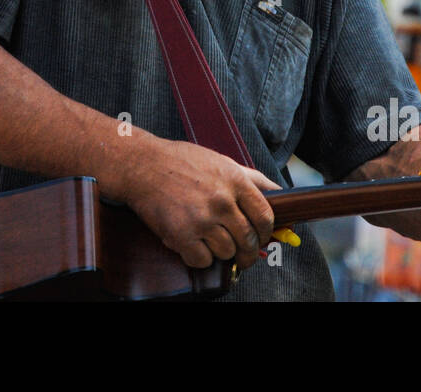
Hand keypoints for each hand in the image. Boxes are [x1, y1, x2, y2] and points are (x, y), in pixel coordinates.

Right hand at [117, 135, 278, 270]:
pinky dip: (199, 257)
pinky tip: (193, 244)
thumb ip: (251, 178)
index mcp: (235, 181)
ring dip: (222, 252)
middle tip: (243, 254)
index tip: (262, 237)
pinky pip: (202, 260)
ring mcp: (202, 219)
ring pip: (227, 252)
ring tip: (211, 242)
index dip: (267, 232)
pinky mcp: (182, 235)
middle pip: (249, 239)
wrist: (142, 165)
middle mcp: (221, 201)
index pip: (265, 216)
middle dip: (249, 252)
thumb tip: (279, 192)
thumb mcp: (222, 161)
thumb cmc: (181, 161)